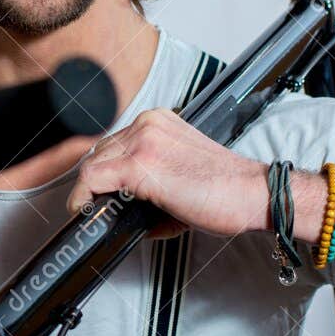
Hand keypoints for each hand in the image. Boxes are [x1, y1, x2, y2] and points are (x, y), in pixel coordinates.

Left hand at [65, 109, 270, 238]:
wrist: (251, 195)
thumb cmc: (224, 189)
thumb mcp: (178, 172)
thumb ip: (148, 179)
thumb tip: (122, 204)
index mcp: (157, 122)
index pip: (112, 144)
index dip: (101, 173)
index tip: (98, 193)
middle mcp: (148, 125)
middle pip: (99, 154)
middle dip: (94, 184)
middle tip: (96, 207)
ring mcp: (142, 142)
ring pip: (92, 166)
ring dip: (90, 192)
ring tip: (97, 212)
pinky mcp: (139, 164)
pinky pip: (92, 179)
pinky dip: (84, 198)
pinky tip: (88, 211)